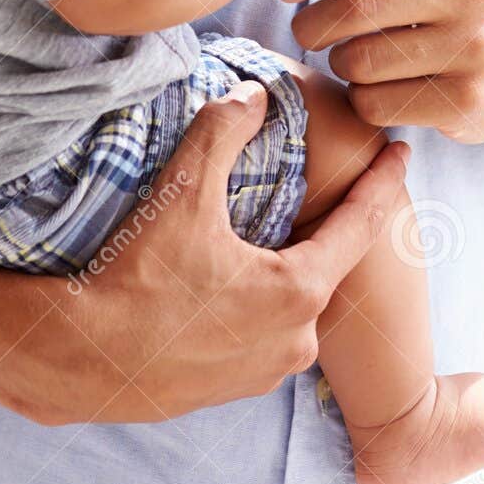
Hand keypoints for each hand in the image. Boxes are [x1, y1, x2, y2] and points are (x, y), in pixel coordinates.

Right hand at [0, 90, 409, 426]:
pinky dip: (255, 309)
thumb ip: (223, 131)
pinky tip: (229, 290)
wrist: (80, 360)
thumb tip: (253, 92)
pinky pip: (260, 338)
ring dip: (285, 275)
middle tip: (322, 194)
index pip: (360, 224)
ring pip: (291, 308)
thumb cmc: (137, 278)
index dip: (382, 182)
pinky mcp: (229, 392)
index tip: (403, 153)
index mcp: (298, 290)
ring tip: (268, 243)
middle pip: (325, 268)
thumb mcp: (184, 193)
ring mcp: (264, 373)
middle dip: (324, 230)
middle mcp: (294, 339)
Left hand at [276, 0, 483, 145]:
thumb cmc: (452, 9)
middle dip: (315, 21)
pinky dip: (361, 99)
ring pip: (362, 60)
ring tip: (351, 60)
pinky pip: (376, 103)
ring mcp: (474, 48)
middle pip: (362, 5)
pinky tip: (375, 90)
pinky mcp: (466, 100)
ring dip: (340, 64)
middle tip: (304, 30)